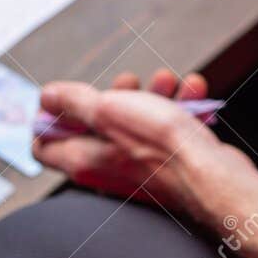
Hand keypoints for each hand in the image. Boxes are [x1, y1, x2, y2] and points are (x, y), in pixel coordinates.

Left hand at [33, 70, 257, 221]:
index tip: (69, 96)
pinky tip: (191, 94)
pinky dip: (176, 110)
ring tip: (169, 81)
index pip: (44, 145)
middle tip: (129, 82)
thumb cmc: (162, 149)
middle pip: (94, 126)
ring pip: (135, 123)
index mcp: (81, 159)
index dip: (51, 117)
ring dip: (152, 95)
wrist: (213, 176)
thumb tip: (47, 97)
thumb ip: (74, 102)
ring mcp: (136, 169)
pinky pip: (163, 133)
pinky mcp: (165, 167)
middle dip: (114, 94)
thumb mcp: (108, 110)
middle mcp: (105, 169)